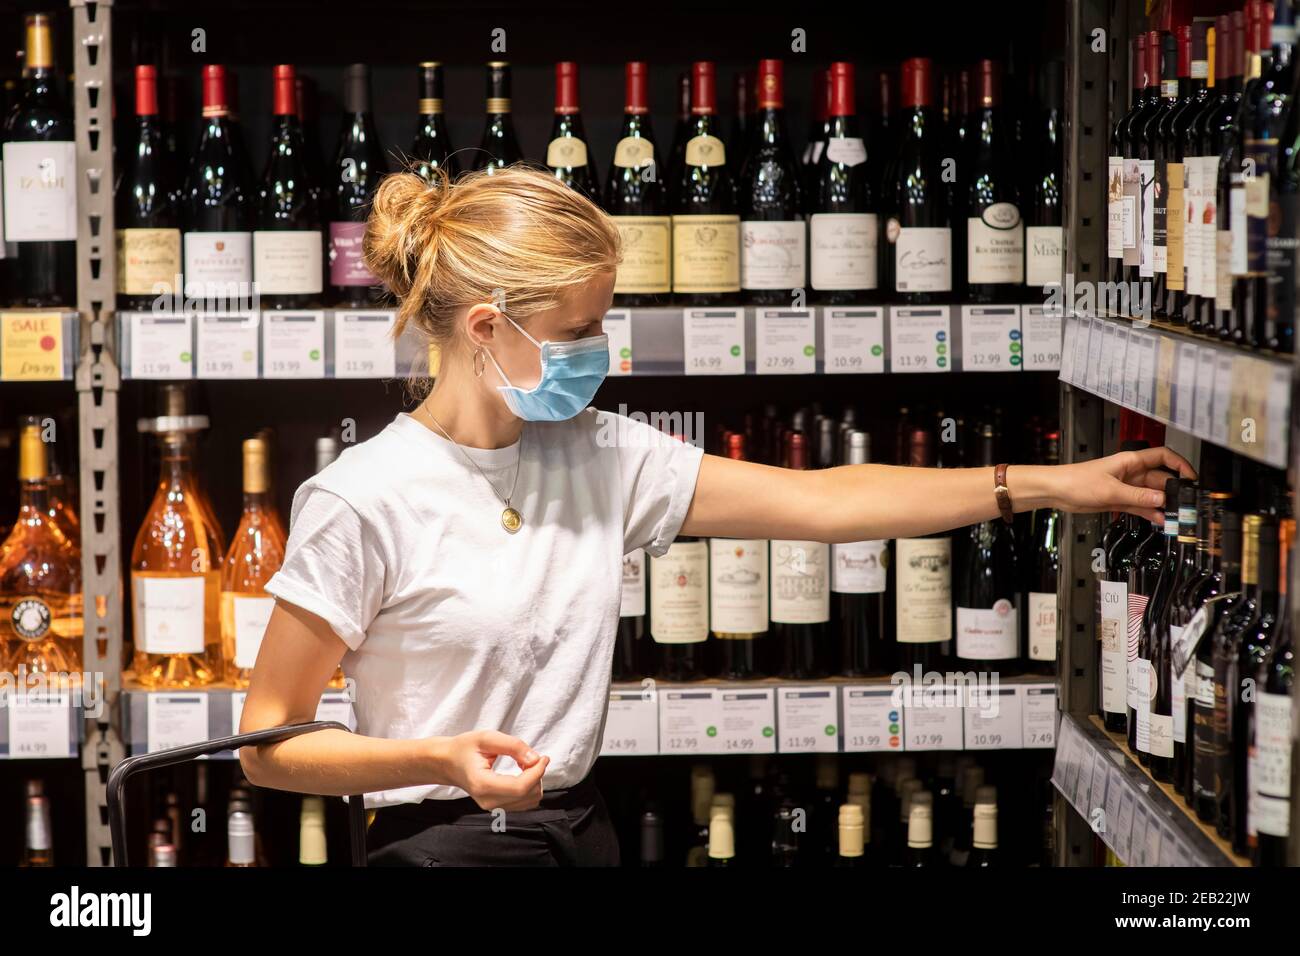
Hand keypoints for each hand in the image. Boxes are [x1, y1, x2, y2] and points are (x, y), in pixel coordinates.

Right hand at [437, 730, 549, 810]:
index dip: (537, 773)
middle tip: (531, 756)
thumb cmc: (464, 748)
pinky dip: (529, 787)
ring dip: (535, 781)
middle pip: (527, 796)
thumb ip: (513, 746)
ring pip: (529, 801)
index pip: (520, 787)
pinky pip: (524, 802)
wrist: (448, 763)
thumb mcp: (487, 738)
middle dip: (537, 775)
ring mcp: (492, 807)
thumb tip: (535, 759)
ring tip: (525, 763)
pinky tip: (522, 773)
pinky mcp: (497, 807)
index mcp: (483, 785)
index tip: (543, 757)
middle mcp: (488, 801)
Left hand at [1031, 446, 1195, 521]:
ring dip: (1162, 505)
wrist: (1056, 491)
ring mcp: (1126, 487)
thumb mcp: (1110, 490)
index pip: (1163, 456)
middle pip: (1160, 479)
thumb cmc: (1076, 481)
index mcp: (1130, 461)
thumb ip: (1137, 495)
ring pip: (1151, 494)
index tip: (1191, 478)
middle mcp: (1131, 473)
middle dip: (1173, 491)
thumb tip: (1161, 498)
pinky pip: (1140, 505)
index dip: (1180, 465)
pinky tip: (1159, 520)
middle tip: (1184, 505)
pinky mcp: (1119, 499)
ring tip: (1175, 517)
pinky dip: (1150, 512)